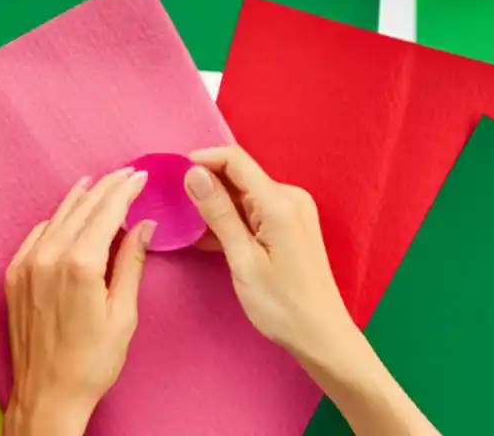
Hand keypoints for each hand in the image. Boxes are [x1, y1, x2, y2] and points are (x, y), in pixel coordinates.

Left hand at [4, 168, 154, 435]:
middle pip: (82, 207)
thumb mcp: (124, 313)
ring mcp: (26, 265)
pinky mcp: (14, 275)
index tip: (140, 176)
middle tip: (126, 174)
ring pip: (57, 217)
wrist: (48, 394)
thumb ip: (131, 262)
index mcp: (80, 264)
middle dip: (106, 188)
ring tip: (99, 184)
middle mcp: (48, 257)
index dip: (125, 190)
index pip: (106, 211)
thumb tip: (143, 226)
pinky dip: (56, 220)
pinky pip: (37, 235)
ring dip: (81, 199)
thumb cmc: (91, 362)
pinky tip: (68, 215)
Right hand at [185, 146, 352, 356]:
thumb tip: (193, 173)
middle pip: (240, 175)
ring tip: (188, 225)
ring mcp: (293, 210)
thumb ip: (219, 213)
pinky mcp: (291, 224)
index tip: (172, 174)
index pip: (235, 160)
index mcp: (280, 202)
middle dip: (206, 184)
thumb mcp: (243, 260)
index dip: (202, 159)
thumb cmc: (281, 305)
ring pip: (245, 193)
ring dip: (217, 204)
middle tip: (175, 205)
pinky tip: (210, 238)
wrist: (321, 335)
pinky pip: (255, 209)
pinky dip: (233, 219)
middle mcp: (291, 197)